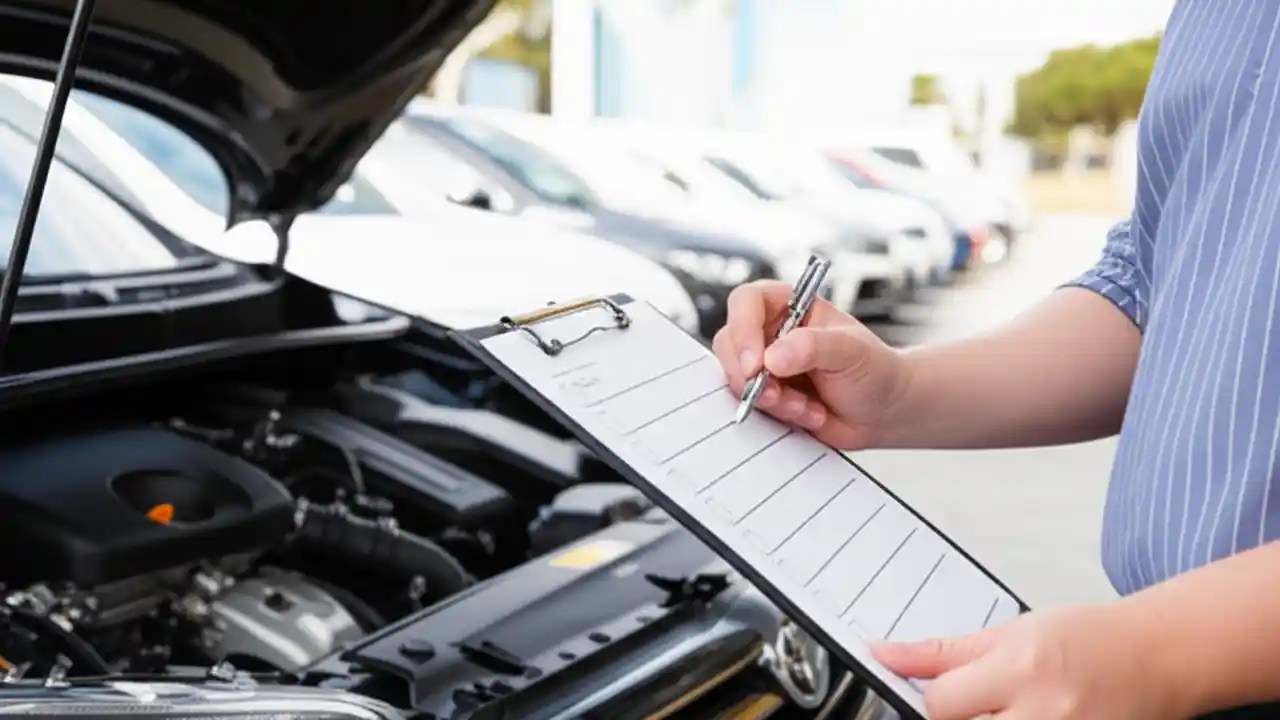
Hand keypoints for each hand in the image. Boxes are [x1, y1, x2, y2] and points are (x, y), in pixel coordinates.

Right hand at [711, 280, 909, 448]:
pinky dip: (779, 416)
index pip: (747, 302)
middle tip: (776, 395)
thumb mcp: (850, 351)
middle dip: (751, 376)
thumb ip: (812, 347)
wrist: (883, 411)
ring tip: (807, 407)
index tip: (757, 363)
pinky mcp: (766, 395)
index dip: (744, 330)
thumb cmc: (874, 369)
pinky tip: (810, 414)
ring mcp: (766, 365)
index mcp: (790, 305)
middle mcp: (771, 332)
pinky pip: (751, 406)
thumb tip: (773, 357)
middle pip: (730, 343)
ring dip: (771, 400)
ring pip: (737, 379)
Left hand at [871, 603, 1187, 719]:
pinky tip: (1024, 719)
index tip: (945, 695)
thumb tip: (884, 654)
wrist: (1157, 657)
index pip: (941, 704)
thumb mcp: (1009, 632)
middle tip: (974, 709)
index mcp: (1019, 670)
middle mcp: (1044, 714)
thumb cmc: (1087, 640)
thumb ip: (942, 653)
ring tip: (1003, 711)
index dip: (934, 700)